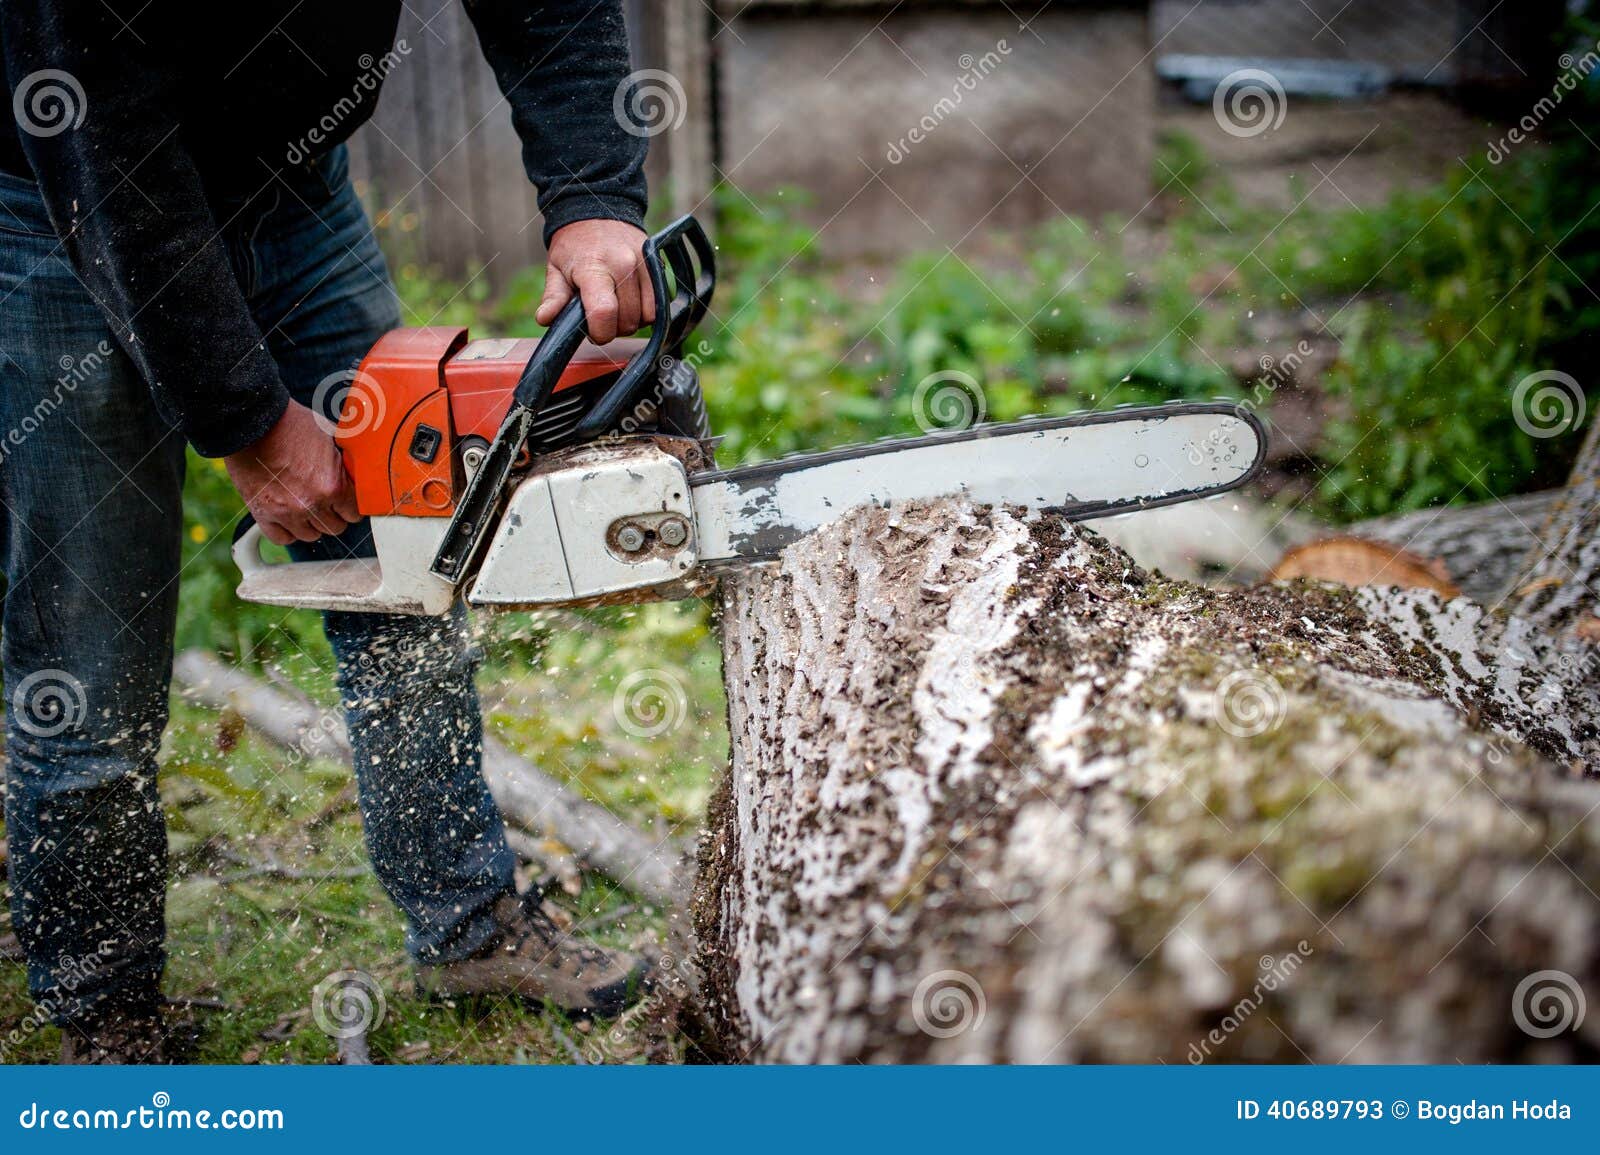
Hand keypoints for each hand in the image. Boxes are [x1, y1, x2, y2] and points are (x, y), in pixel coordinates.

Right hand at [225, 401, 359, 544]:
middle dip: (334, 515)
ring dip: (312, 524)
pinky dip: (287, 531)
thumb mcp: (329, 437)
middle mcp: (312, 504)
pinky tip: (289, 519)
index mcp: (333, 486)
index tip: (347, 501)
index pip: (354, 513)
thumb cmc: (290, 424)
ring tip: (308, 509)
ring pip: (310, 536)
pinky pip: (281, 538)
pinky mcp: (262, 513)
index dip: (351, 506)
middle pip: (335, 527)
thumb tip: (355, 469)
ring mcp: (286, 512)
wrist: (251, 422)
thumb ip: (343, 461)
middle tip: (328, 503)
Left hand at [536, 218, 654, 343]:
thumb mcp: (556, 268)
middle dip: (614, 328)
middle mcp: (624, 265)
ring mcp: (645, 265)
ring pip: (647, 317)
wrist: (600, 208)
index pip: (604, 312)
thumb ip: (553, 297)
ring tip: (617, 307)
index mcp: (594, 267)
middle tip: (601, 316)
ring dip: (632, 320)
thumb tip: (545, 319)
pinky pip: (660, 305)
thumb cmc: (575, 244)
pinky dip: (647, 311)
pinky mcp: (659, 267)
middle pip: (627, 321)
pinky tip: (632, 302)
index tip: (593, 332)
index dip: (600, 332)